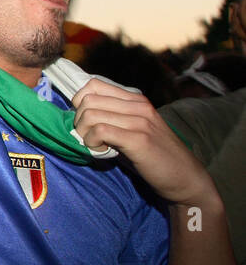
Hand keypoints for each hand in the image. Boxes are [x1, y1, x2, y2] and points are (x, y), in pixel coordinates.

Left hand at [72, 79, 214, 206]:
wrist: (185, 178)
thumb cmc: (154, 156)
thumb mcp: (133, 129)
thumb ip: (113, 118)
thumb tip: (79, 116)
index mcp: (136, 100)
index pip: (93, 85)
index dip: (80, 103)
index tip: (87, 122)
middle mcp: (138, 106)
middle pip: (87, 99)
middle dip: (79, 120)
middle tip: (89, 137)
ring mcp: (140, 121)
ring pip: (90, 114)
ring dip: (84, 133)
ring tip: (97, 146)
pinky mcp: (139, 139)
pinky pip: (100, 130)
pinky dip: (92, 142)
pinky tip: (102, 152)